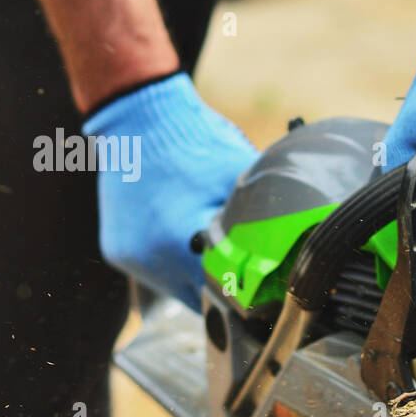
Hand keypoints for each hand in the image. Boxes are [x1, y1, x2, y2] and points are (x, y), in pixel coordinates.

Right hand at [83, 72, 257, 308]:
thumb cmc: (196, 141)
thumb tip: (299, 245)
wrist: (138, 116)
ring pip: (177, 291)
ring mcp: (129, 259)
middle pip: (201, 301)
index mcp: (181, 241)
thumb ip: (266, 218)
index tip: (269, 291)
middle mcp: (149, 259)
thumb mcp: (242, 176)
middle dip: (226, 290)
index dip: (251, 295)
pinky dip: (176, 265)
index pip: (226, 296)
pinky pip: (155, 274)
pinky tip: (189, 242)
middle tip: (252, 277)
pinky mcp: (116, 252)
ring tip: (220, 255)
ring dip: (198, 280)